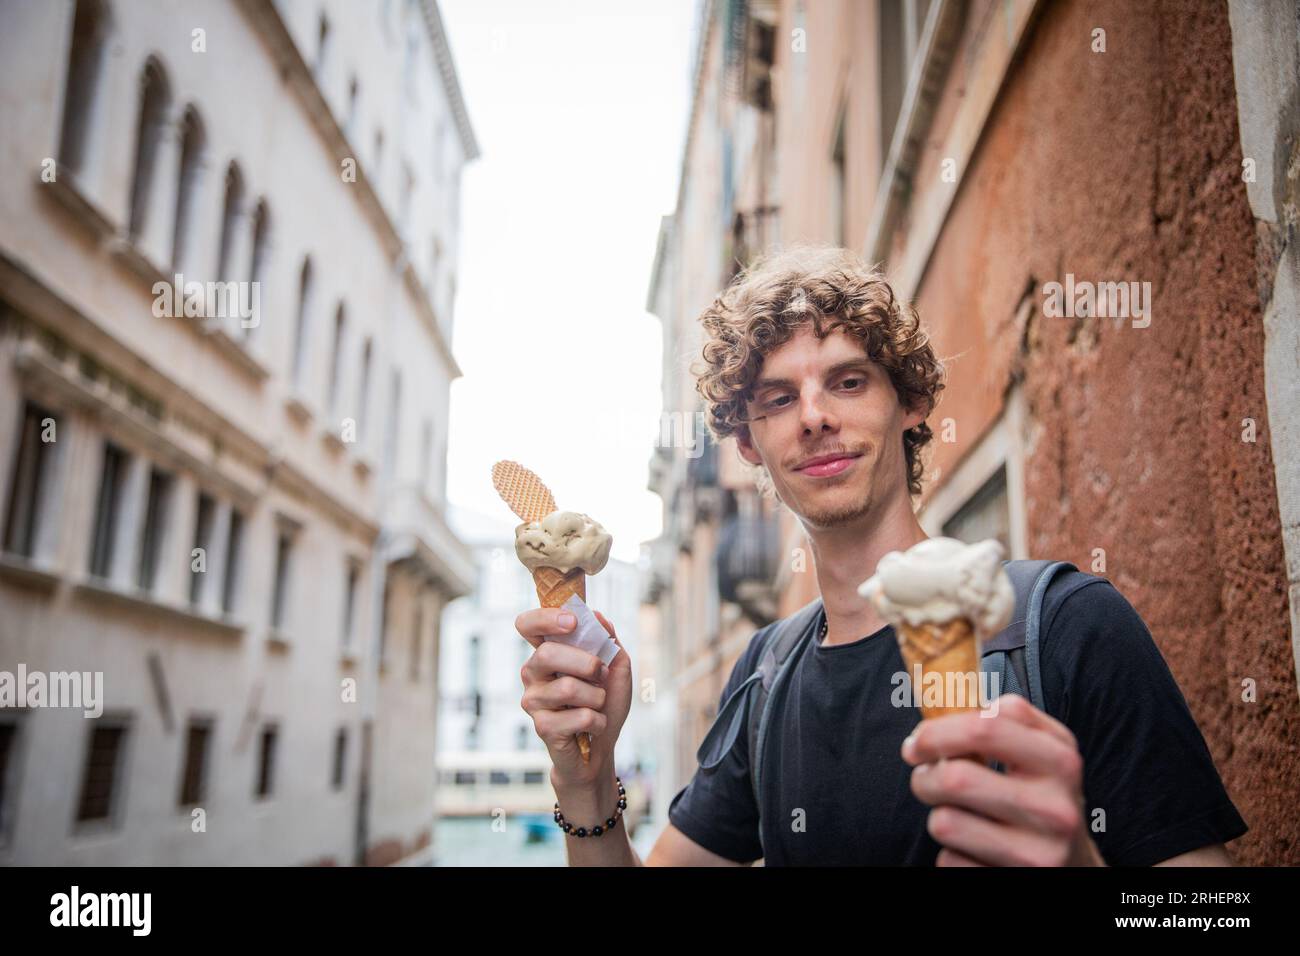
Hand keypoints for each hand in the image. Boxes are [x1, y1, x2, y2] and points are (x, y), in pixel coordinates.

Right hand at [517, 607, 631, 789]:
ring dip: (597, 697)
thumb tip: (598, 615)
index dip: (544, 618)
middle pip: (548, 653)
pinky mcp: (542, 727)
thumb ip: (608, 640)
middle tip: (601, 675)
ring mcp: (533, 700)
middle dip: (586, 663)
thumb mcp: (615, 666)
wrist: (603, 747)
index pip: (527, 625)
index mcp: (547, 652)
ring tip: (597, 705)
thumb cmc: (604, 703)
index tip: (572, 623)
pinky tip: (591, 727)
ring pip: (568, 687)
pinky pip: (580, 715)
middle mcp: (533, 673)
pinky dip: (598, 721)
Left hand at [902, 693, 1105, 866]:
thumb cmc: (1045, 797)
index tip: (916, 743)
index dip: (935, 732)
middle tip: (927, 779)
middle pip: (954, 779)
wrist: (1076, 867)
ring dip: (938, 817)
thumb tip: (951, 709)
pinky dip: (951, 854)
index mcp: (1060, 761)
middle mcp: (1055, 809)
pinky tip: (974, 849)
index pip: (983, 730)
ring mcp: (1038, 854)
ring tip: (957, 814)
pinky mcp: (1016, 883)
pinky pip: (950, 861)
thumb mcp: (1045, 751)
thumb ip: (1009, 720)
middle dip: (924, 777)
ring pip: (944, 823)